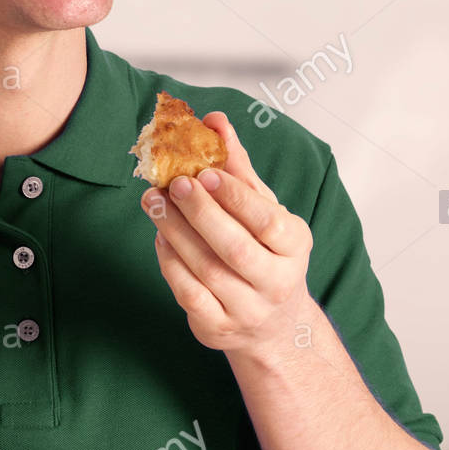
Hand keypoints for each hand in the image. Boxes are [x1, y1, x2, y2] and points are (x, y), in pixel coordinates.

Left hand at [140, 112, 314, 357]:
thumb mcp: (262, 210)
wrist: (272, 324)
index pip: (268, 222)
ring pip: (207, 271)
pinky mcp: (218, 328)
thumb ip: (238, 168)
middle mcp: (277, 282)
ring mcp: (248, 310)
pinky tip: (160, 238)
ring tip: (153, 203)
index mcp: (295, 247)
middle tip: (172, 183)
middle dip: (200, 213)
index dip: (235, 197)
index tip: (205, 171)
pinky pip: (189, 295)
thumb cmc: (264, 253)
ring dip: (175, 233)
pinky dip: (170, 264)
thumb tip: (214, 121)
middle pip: (235, 248)